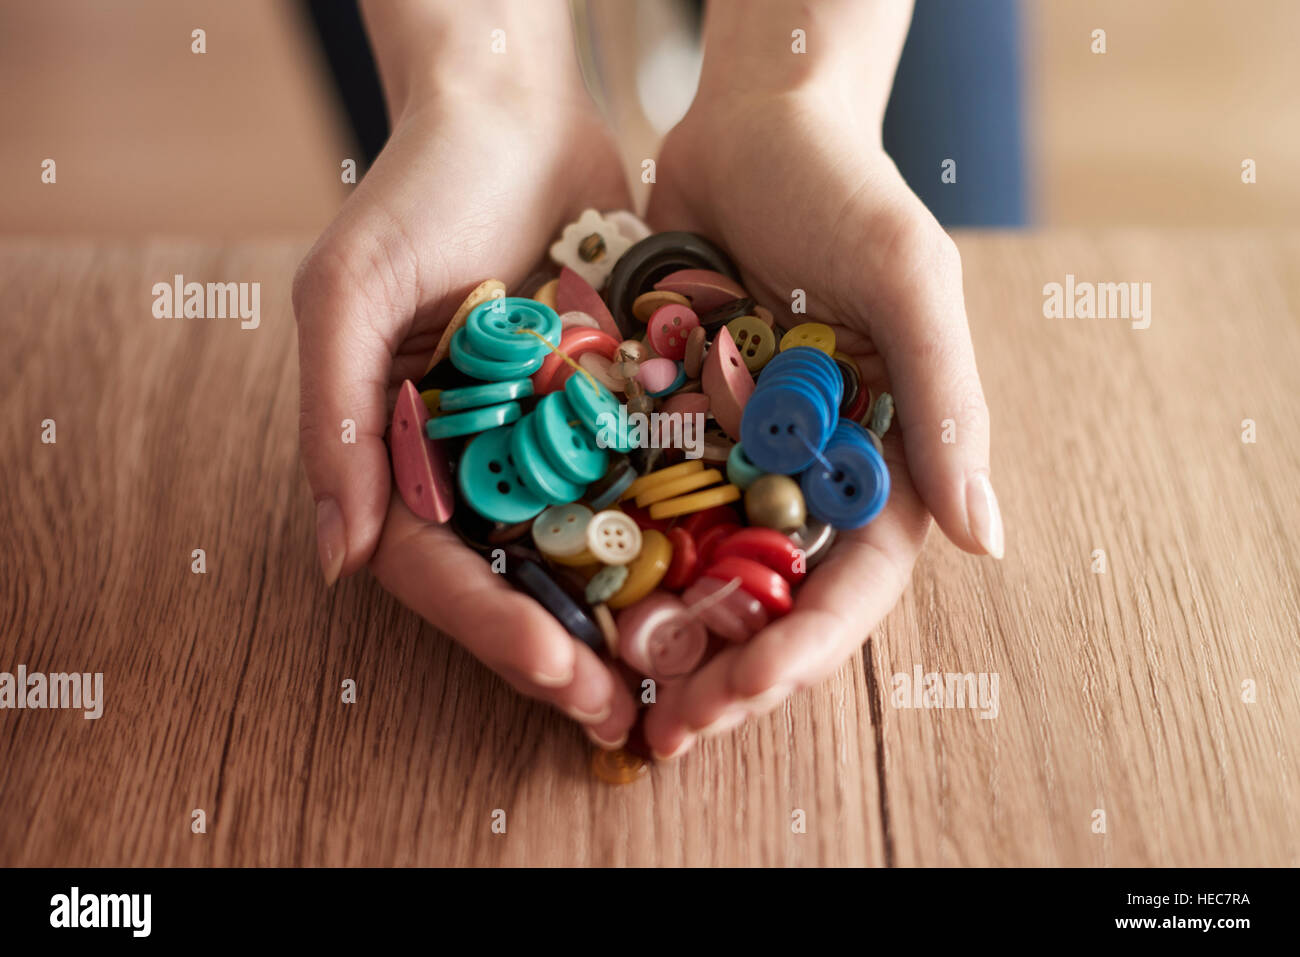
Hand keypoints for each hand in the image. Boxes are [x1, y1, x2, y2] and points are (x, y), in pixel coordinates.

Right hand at [292, 8, 638, 747]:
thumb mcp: (350, 291)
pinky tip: (720, 582)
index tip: (557, 672)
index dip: (491, 626)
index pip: (436, 566)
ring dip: (623, 620)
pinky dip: (670, 536)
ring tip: (677, 679)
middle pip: (512, 579)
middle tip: (624, 712)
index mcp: (399, 451)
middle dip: (563, 651)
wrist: (513, 107)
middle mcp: (472, 460)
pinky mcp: (609, 411)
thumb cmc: (415, 189)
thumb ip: (337, 422)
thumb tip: (337, 559)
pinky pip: (638, 484)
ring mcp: (542, 441)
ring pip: (580, 553)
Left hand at [640, 77, 999, 757]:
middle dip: (725, 670)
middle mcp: (810, 472)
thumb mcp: (907, 282)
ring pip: (703, 573)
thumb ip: (945, 403)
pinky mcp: (672, 425)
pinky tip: (567, 604)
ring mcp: (738, 455)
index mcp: (882, 458)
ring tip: (612, 696)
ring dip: (663, 639)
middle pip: (772, 597)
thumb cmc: (846, 191)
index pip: (855, 580)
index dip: (805, 645)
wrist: (752, 122)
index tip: (746, 690)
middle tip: (665, 731)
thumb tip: (985, 539)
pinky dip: (614, 559)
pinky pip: (643, 506)